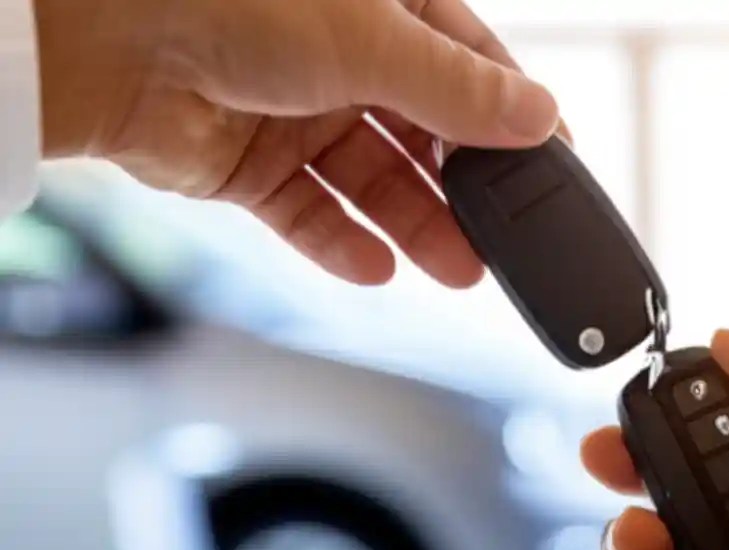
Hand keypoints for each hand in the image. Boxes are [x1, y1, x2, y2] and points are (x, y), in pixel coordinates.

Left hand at [34, 0, 562, 285]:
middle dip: (463, 188)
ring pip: (374, 182)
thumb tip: (542, 119)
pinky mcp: (249, 166)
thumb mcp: (374, 42)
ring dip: (416, 226)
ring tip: (458, 270)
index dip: (512, 115)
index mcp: (383, 5)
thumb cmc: (232, 1)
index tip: (553, 164)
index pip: (470, 63)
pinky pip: (309, 214)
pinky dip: (341, 243)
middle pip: (424, 134)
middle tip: (505, 237)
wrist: (102, 39)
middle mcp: (341, 56)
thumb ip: (461, 92)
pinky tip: (378, 268)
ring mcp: (294, 112)